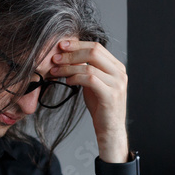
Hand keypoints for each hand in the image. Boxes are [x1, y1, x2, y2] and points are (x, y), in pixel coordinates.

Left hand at [50, 39, 128, 160]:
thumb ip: (88, 69)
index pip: (97, 47)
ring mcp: (117, 83)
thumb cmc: (101, 106)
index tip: (61, 45)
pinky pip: (89, 79)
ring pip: (89, 66)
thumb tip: (68, 55)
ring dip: (68, 67)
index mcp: (117, 67)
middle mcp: (120, 73)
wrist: (110, 129)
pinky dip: (75, 78)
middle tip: (55, 57)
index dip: (77, 44)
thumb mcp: (94, 83)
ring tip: (55, 71)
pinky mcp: (111, 95)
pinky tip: (67, 82)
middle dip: (71, 53)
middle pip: (94, 52)